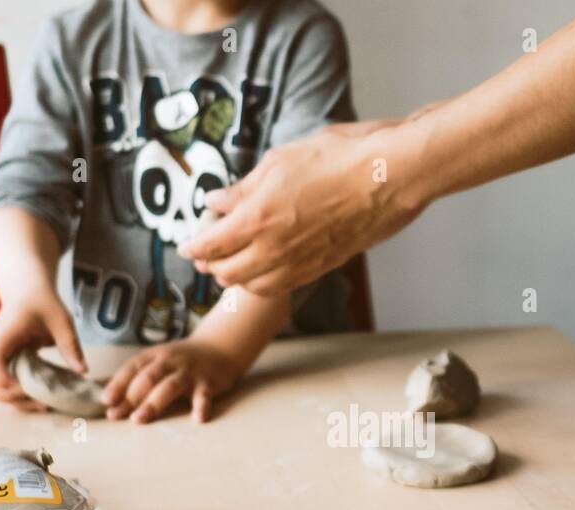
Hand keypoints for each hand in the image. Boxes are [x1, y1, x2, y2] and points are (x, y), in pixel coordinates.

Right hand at [0, 288, 84, 410]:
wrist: (29, 290)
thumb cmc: (43, 302)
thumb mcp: (61, 320)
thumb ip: (70, 345)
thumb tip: (82, 370)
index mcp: (2, 337)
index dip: (6, 383)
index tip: (29, 391)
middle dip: (10, 398)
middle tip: (40, 404)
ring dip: (10, 399)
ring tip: (39, 405)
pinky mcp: (1, 360)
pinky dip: (12, 394)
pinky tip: (35, 396)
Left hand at [100, 339, 240, 423]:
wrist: (219, 348)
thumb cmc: (181, 362)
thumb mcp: (158, 363)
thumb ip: (138, 380)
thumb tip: (111, 405)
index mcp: (154, 356)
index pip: (132, 369)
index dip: (117, 384)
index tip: (105, 401)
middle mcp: (170, 362)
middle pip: (148, 378)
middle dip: (131, 397)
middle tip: (116, 415)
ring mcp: (189, 372)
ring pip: (169, 387)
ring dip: (153, 403)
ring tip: (139, 419)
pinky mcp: (208, 383)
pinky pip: (203, 396)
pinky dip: (201, 407)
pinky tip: (198, 419)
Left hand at [178, 120, 425, 295]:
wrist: (389, 177)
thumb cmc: (340, 158)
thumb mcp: (280, 160)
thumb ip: (244, 188)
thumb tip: (217, 202)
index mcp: (257, 217)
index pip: (210, 245)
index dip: (192, 246)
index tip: (186, 243)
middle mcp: (274, 248)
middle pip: (226, 273)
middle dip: (209, 264)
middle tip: (204, 253)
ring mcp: (299, 263)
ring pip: (252, 286)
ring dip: (234, 278)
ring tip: (229, 265)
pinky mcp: (320, 267)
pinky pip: (280, 286)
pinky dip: (262, 284)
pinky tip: (261, 271)